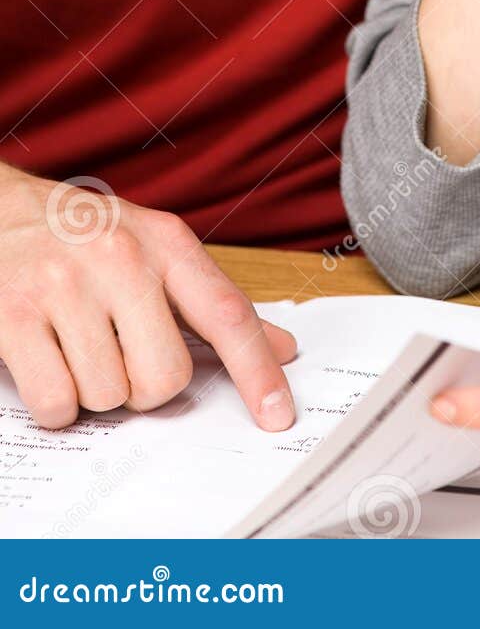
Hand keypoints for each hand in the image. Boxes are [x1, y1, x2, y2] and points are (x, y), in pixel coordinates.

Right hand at [0, 165, 296, 431]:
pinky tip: (48, 364)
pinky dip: (56, 404)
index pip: (227, 313)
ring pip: (109, 396)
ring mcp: (65, 286)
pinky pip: (57, 404)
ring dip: (96, 392)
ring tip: (78, 347)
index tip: (277, 415)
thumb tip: (281, 349)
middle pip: (166, 378)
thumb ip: (214, 302)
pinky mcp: (14, 317)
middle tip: (123, 358)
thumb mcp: (154, 248)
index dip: (256, 371)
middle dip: (147, 388)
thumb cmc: (83, 236)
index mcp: (166, 242)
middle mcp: (121, 258)